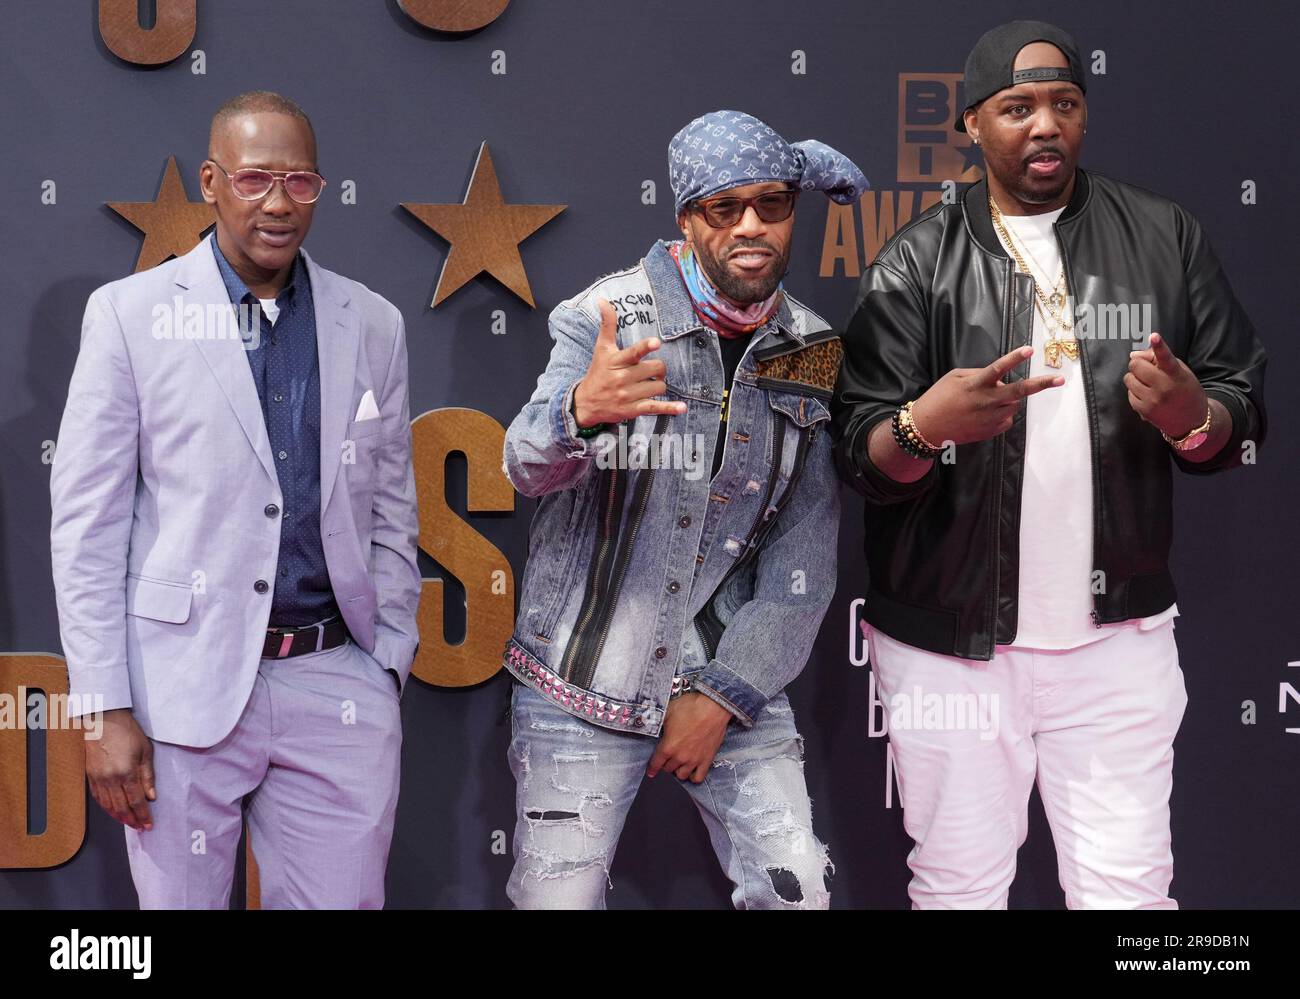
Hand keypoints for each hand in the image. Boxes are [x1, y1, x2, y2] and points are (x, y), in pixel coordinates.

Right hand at [84, 708, 155, 829]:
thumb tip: (152, 797)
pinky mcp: (90, 776)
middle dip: (132, 820)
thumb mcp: (145, 751)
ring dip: (119, 817)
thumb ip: (148, 776)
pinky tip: (113, 812)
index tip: (149, 825)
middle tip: (140, 828)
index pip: (136, 801)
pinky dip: (106, 808)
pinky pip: (98, 798)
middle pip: (121, 807)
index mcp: (126, 773)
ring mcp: (98, 779)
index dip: (143, 815)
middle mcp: (110, 779)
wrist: (102, 719)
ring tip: (129, 823)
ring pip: (108, 805)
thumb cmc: (127, 731)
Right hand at [572, 298, 687, 427]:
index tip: (656, 342)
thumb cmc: (598, 373)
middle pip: (655, 369)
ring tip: (649, 385)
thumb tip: (602, 300)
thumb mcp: (601, 348)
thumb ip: (607, 325)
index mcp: (616, 361)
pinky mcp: (633, 410)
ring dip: (659, 385)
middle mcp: (622, 378)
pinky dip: (670, 408)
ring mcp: (628, 395)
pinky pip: (655, 408)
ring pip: (659, 387)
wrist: (586, 403)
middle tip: (652, 370)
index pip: (633, 352)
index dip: (645, 347)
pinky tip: (681, 408)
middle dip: (659, 369)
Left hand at [646, 692, 732, 782]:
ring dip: (677, 771)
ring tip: (678, 765)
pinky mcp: (707, 760)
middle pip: (668, 770)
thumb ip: (657, 722)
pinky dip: (693, 777)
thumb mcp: (667, 712)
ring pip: (681, 775)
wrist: (713, 708)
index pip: (656, 763)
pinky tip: (691, 771)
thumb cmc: (691, 707)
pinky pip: (698, 778)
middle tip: (666, 760)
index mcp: (668, 746)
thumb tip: (650, 725)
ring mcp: (694, 760)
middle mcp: (680, 756)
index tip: (651, 771)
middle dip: (665, 765)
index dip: (652, 768)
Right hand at [910, 345, 1063, 445]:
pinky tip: (985, 413)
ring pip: (1014, 404)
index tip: (1029, 350)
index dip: (1014, 358)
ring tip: (990, 399)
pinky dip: (1002, 413)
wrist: (928, 428)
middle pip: (1019, 392)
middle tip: (1059, 380)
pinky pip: (1007, 418)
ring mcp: (989, 418)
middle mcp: (985, 402)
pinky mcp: (991, 431)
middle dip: (1041, 385)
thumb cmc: (939, 398)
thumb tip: (1000, 377)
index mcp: (975, 385)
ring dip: (1010, 398)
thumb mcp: (954, 378)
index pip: (998, 368)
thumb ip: (978, 374)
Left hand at [1124, 332, 1207, 436]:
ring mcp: (1152, 400)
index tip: (1154, 336)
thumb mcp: (1181, 372)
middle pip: (1136, 365)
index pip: (1166, 358)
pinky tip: (1147, 395)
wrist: (1192, 422)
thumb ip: (1159, 360)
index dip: (1159, 346)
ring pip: (1128, 378)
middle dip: (1139, 364)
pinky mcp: (1143, 411)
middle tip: (1147, 369)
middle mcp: (1164, 387)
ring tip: (1148, 383)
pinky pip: (1129, 393)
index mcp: (1176, 375)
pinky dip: (1135, 391)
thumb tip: (1133, 355)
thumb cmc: (1185, 391)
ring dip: (1135, 378)